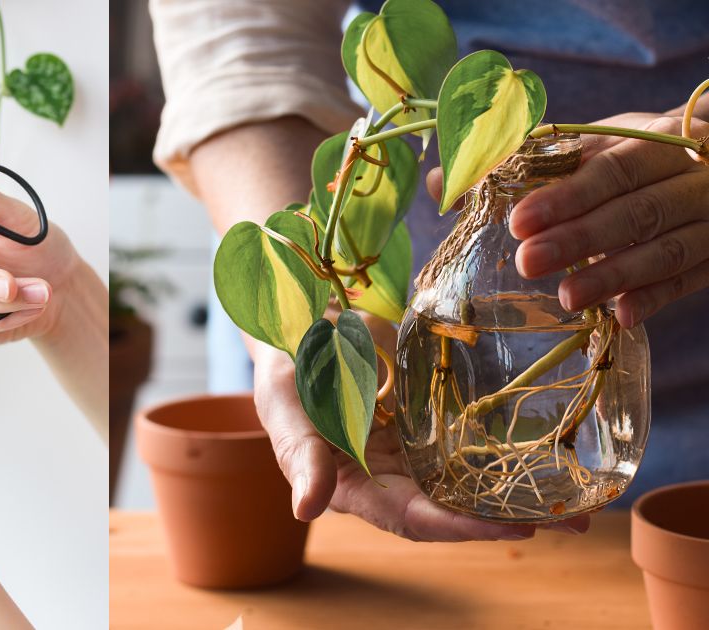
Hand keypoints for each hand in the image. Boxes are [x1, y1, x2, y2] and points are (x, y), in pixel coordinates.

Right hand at [253, 309, 589, 540]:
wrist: (299, 325)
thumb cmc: (283, 370)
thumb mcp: (283, 409)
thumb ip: (300, 458)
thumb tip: (306, 510)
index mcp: (354, 487)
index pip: (412, 517)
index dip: (461, 526)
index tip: (516, 527)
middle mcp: (391, 478)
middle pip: (456, 509)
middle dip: (513, 519)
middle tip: (578, 523)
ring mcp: (414, 451)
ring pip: (473, 480)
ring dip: (525, 492)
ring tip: (586, 502)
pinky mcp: (431, 421)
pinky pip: (474, 440)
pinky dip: (512, 450)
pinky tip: (556, 451)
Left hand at [427, 113, 708, 328]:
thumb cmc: (629, 158)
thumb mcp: (585, 149)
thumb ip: (517, 164)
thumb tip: (439, 183)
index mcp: (653, 139)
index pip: (610, 168)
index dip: (565, 196)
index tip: (517, 221)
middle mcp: (689, 177)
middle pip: (636, 211)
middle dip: (581, 239)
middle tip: (528, 262)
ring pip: (666, 249)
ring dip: (614, 275)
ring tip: (565, 298)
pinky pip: (689, 280)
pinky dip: (655, 298)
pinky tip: (621, 316)